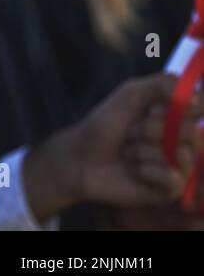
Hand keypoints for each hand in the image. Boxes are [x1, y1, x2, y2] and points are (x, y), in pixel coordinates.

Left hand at [24, 74, 203, 220]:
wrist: (82, 157)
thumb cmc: (105, 124)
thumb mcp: (130, 94)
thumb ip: (162, 84)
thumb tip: (194, 97)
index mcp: (177, 117)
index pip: (200, 108)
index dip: (185, 107)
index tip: (155, 107)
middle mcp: (183, 142)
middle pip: (194, 133)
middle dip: (154, 129)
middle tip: (131, 132)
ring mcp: (180, 167)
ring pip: (183, 156)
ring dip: (145, 150)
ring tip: (128, 152)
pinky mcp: (171, 191)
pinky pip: (174, 179)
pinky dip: (148, 171)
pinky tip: (134, 170)